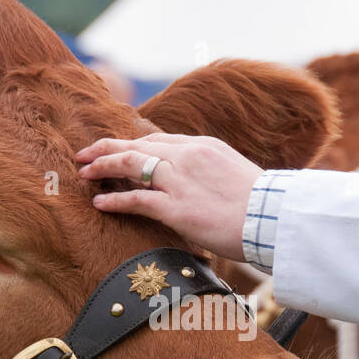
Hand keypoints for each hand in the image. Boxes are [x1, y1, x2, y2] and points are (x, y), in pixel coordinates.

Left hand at [76, 133, 261, 262]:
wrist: (273, 218)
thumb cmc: (261, 205)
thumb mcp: (236, 175)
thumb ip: (213, 174)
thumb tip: (204, 186)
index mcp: (203, 147)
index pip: (159, 139)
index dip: (132, 144)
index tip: (117, 150)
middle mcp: (187, 157)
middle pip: (137, 146)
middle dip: (106, 149)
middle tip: (84, 154)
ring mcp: (180, 181)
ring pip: (130, 165)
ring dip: (102, 167)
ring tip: (84, 172)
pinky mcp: (177, 208)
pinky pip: (136, 199)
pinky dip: (114, 200)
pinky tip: (99, 204)